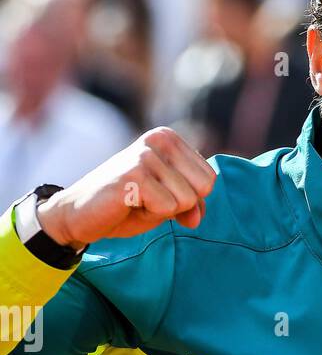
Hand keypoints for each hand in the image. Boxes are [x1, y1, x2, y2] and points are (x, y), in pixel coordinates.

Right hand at [36, 127, 216, 248]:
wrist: (80, 214)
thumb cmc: (126, 205)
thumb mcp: (167, 203)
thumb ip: (191, 204)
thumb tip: (197, 216)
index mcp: (168, 139)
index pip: (209, 178)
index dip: (189, 198)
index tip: (160, 195)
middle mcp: (159, 139)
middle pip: (203, 188)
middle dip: (179, 205)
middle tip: (148, 200)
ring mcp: (145, 155)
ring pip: (186, 200)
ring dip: (161, 210)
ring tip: (136, 201)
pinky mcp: (134, 174)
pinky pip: (167, 207)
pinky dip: (150, 215)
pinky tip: (128, 204)